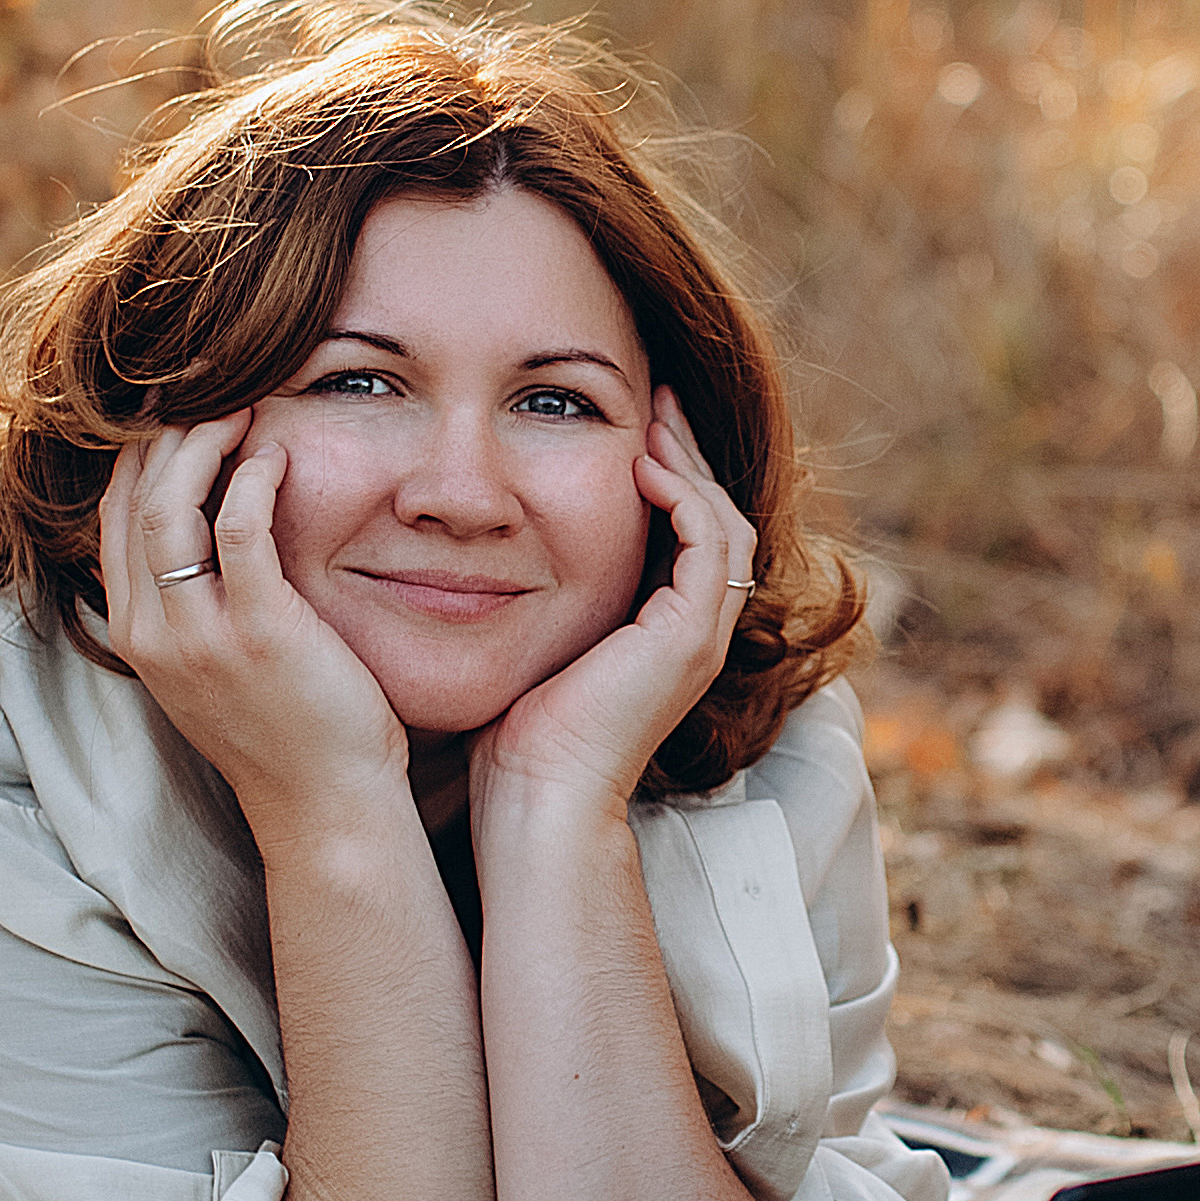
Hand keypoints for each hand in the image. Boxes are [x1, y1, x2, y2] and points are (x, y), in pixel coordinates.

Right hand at [98, 418, 415, 851]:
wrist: (323, 805)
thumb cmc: (283, 728)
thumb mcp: (209, 665)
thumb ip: (189, 603)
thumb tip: (201, 527)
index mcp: (134, 633)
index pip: (114, 516)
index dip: (139, 452)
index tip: (174, 408)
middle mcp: (152, 632)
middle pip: (135, 499)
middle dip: (168, 432)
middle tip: (212, 388)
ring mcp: (200, 634)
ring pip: (171, 506)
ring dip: (204, 443)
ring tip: (243, 405)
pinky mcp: (259, 631)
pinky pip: (240, 529)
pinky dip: (253, 480)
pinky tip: (278, 457)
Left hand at [466, 387, 753, 852]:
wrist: (536, 801)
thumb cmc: (511, 739)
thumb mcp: (522, 644)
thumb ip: (525, 597)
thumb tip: (474, 547)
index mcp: (661, 637)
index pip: (688, 537)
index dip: (668, 477)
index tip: (631, 428)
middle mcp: (693, 635)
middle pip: (717, 519)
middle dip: (687, 454)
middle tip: (654, 399)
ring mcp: (699, 638)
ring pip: (725, 524)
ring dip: (691, 464)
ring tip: (653, 419)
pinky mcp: (690, 638)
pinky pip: (710, 545)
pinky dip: (684, 498)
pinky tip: (643, 466)